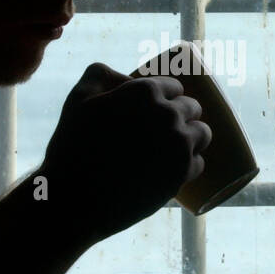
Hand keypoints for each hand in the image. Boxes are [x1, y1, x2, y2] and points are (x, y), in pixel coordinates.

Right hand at [41, 62, 211, 243]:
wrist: (74, 198)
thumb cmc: (72, 147)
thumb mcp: (78, 98)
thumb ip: (101, 74)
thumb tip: (127, 77)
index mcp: (145, 91)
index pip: (173, 87)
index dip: (164, 98)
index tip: (154, 112)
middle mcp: (167, 114)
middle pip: (192, 108)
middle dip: (179, 117)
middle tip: (159, 133)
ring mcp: (178, 144)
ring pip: (202, 133)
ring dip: (190, 139)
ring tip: (169, 150)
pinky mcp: (182, 174)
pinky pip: (198, 163)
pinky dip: (186, 166)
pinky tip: (167, 170)